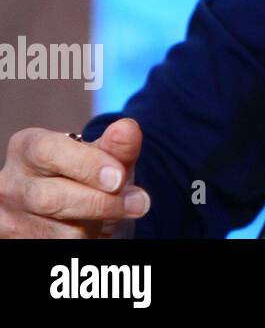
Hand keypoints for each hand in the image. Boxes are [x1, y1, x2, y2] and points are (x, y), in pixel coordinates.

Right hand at [0, 118, 149, 237]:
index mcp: (27, 147)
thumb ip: (117, 145)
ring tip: (111, 212)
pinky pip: (59, 248)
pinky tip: (91, 228)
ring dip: (96, 224)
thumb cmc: (91, 174)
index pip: (49, 152)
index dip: (87, 165)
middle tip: (138, 203)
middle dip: (101, 202)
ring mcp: (7, 217)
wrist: (78, 208)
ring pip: (58, 231)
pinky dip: (86, 240)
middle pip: (51, 198)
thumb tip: (127, 129)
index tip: (119, 178)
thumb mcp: (107, 157)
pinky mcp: (15, 242)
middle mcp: (9, 182)